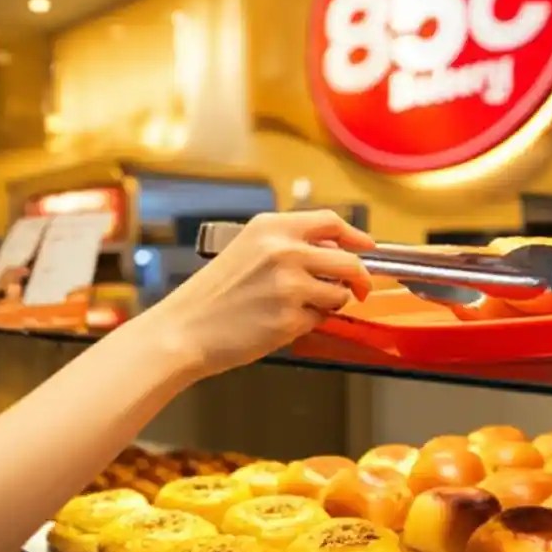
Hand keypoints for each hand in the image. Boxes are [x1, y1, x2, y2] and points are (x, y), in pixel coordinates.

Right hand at [151, 211, 374, 378]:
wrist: (185, 329)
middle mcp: (284, 251)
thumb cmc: (213, 294)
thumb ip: (289, 243)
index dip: (356, 236)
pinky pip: (320, 319)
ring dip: (330, 303)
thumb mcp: (248, 248)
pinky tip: (281, 322)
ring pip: (339, 294)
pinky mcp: (291, 318)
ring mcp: (290, 285)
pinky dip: (309, 323)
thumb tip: (335, 252)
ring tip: (299, 306)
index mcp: (271, 227)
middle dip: (359, 278)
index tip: (367, 247)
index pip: (331, 222)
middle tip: (358, 288)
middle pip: (349, 260)